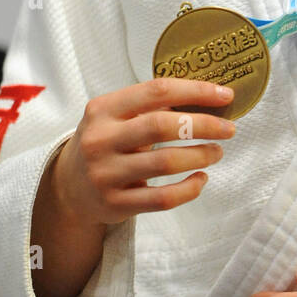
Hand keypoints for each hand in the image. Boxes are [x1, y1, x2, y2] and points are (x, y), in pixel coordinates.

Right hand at [54, 77, 236, 226]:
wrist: (68, 187)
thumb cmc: (104, 143)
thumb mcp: (113, 117)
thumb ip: (150, 107)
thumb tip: (208, 99)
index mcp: (103, 109)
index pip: (156, 91)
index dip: (195, 91)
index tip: (225, 96)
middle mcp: (100, 140)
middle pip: (161, 125)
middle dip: (204, 125)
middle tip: (228, 129)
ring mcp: (105, 174)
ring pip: (165, 163)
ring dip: (201, 156)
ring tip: (216, 152)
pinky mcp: (115, 204)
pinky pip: (162, 199)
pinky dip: (189, 189)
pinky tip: (201, 179)